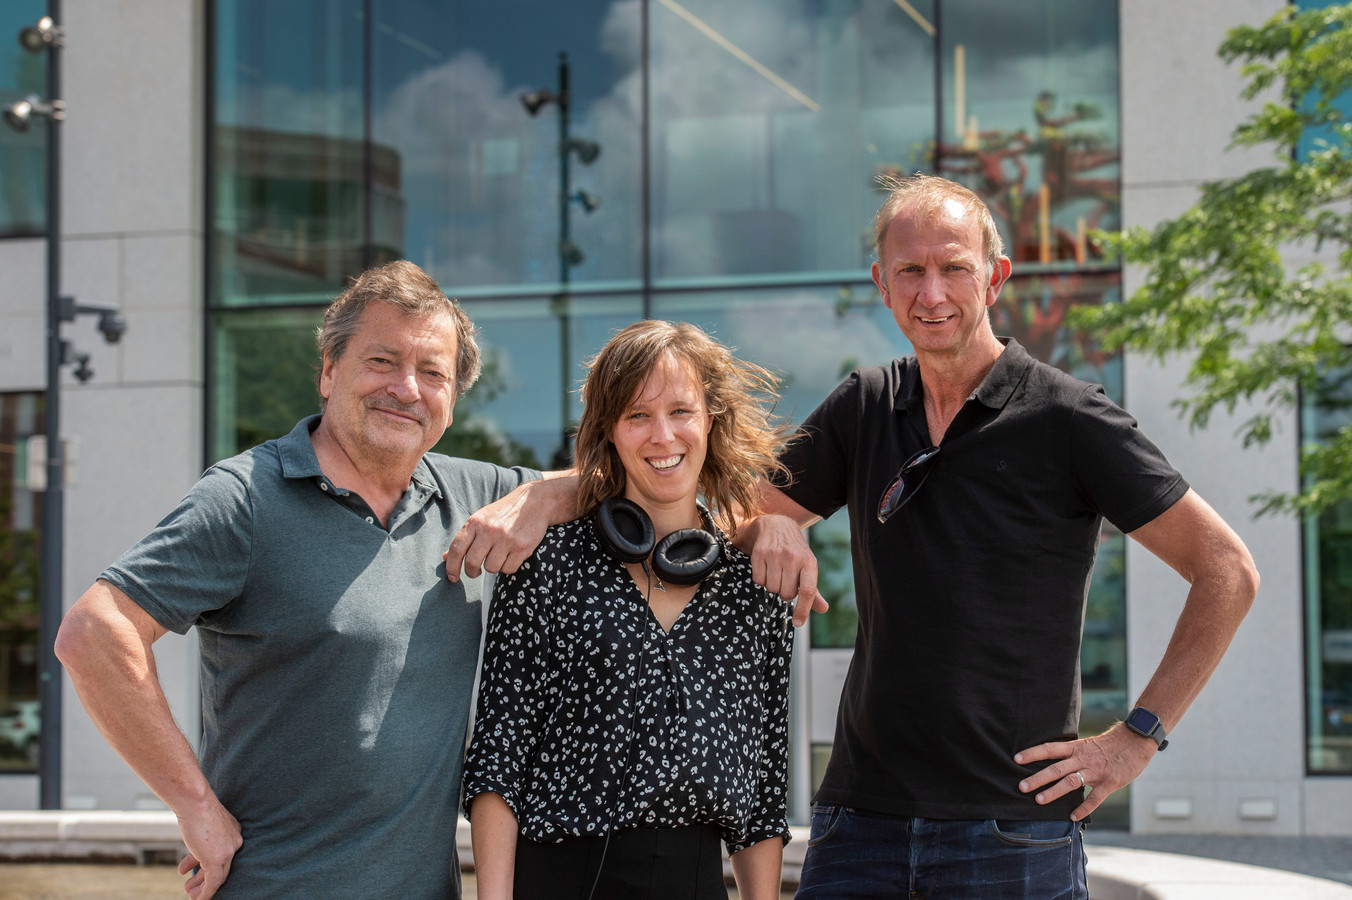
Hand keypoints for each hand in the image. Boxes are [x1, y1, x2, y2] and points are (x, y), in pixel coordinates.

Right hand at [175, 801, 242, 899]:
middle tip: (191, 886)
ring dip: (201, 887)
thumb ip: (203, 836)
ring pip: (218, 877)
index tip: (196, 869)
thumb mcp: (202, 822)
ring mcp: (228, 851)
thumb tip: (196, 844)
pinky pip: (213, 882)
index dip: (205, 862)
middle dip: (204, 878)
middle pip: (222, 866)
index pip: (221, 851)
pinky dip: (205, 893)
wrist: (195, 801)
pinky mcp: (218, 859)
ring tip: (189, 892)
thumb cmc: (195, 806)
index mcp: (233, 831)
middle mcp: (235, 841)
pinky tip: (197, 899)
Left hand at [445, 484, 550, 580]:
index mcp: (475, 522)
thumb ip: (464, 539)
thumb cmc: (504, 513)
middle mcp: (489, 530)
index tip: (452, 577)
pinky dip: (508, 566)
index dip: (451, 567)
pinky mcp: (522, 547)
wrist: (534, 502)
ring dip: (493, 567)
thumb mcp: (481, 519)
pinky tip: (510, 555)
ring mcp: (506, 539)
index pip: (457, 549)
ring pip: (491, 568)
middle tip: (475, 572)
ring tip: (498, 556)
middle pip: (472, 563)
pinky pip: (508, 569)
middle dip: (471, 572)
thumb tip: (445, 558)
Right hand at [743, 514, 828, 625]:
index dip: (803, 610)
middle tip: (786, 580)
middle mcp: (793, 558)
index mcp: (809, 563)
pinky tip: (766, 567)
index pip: (808, 591)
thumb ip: (814, 591)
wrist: (777, 525)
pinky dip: (761, 579)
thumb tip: (823, 609)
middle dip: (785, 592)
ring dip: (772, 586)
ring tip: (776, 572)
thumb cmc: (795, 552)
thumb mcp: (807, 567)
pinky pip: (758, 581)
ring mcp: (775, 555)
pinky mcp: (760, 553)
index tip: (797, 623)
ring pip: (771, 589)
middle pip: (786, 594)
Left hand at [1014, 723, 1157, 820]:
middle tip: (1021, 787)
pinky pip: (1095, 798)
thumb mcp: (1087, 744)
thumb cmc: (1109, 744)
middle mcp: (1083, 758)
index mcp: (1076, 747)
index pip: (1050, 749)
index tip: (1016, 759)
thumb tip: (1052, 761)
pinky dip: (1083, 808)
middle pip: (1056, 768)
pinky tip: (1073, 816)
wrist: (1136, 741)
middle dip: (1037, 778)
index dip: (1033, 753)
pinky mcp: (1110, 783)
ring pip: (1071, 782)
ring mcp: (1096, 771)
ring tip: (1039, 800)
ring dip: (1053, 792)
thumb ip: (1071, 753)